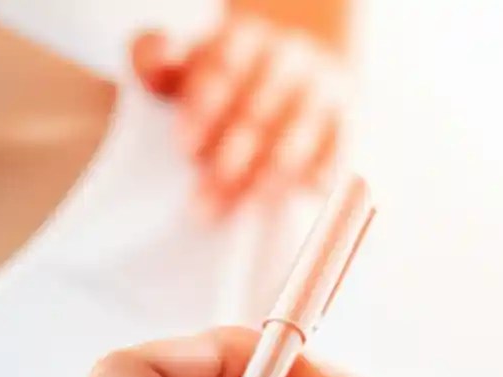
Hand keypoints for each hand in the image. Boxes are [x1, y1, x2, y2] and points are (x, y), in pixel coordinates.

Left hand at [131, 16, 347, 219]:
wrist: (292, 63)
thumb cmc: (221, 76)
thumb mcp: (185, 58)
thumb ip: (156, 56)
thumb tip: (157, 63)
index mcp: (243, 38)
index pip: (224, 66)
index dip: (204, 105)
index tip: (183, 146)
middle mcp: (288, 59)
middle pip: (258, 110)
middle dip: (229, 159)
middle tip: (199, 202)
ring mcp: (320, 90)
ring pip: (297, 137)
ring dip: (267, 177)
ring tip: (238, 211)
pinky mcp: (346, 122)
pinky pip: (338, 152)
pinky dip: (320, 176)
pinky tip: (298, 200)